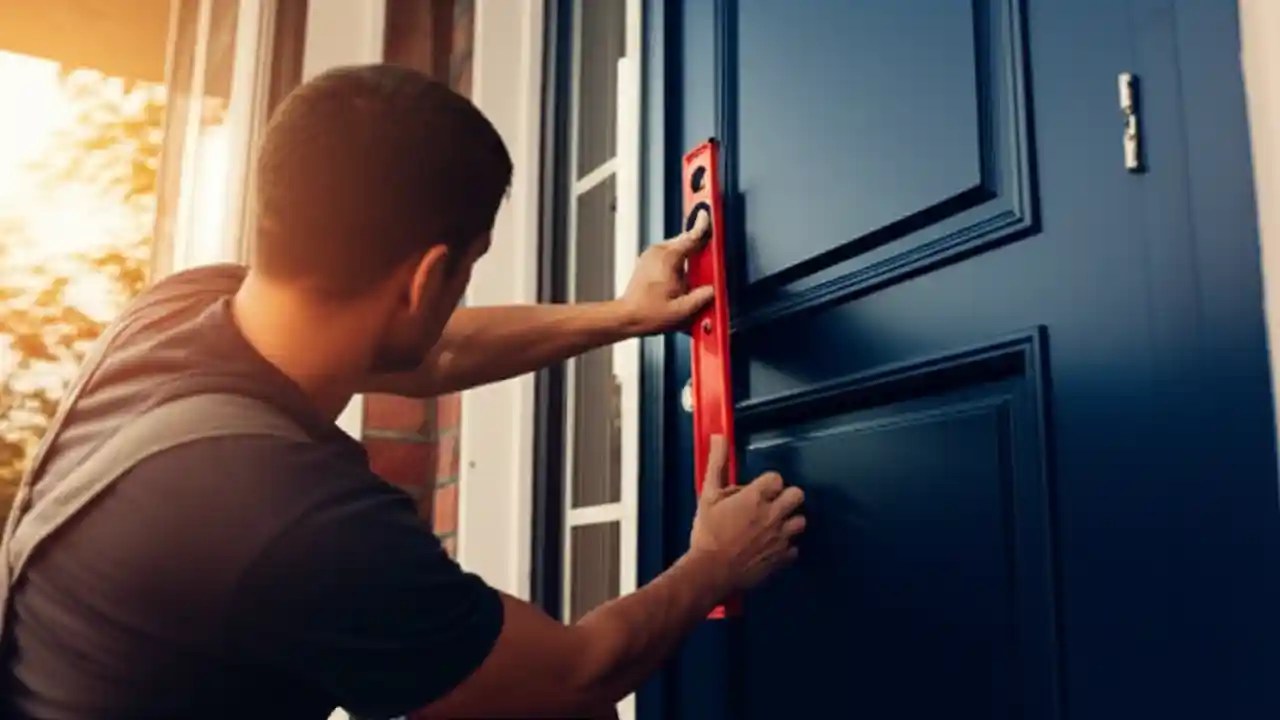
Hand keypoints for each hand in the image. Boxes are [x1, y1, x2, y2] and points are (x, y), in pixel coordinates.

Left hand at [616, 211, 713, 334]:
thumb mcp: (681, 310)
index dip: (703, 227)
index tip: (708, 215)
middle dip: (698, 243)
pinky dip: (678, 257)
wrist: (628, 316)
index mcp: (668, 259)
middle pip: (684, 239)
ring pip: (677, 245)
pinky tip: (684, 271)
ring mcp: (651, 255)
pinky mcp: (648, 261)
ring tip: (698, 264)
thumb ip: (701, 298)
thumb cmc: (648, 313)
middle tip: (710, 248)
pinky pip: (668, 252)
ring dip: (688, 252)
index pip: (691, 237)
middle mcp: (658, 252)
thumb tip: (712, 290)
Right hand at [689, 436, 805, 592]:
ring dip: (788, 522)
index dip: (767, 483)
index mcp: (757, 497)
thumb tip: (719, 436)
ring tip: (771, 527)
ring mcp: (781, 538)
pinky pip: (794, 548)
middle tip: (770, 506)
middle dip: (785, 498)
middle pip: (798, 495)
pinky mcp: (783, 558)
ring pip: (800, 522)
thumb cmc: (707, 533)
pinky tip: (769, 548)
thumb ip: (717, 465)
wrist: (710, 572)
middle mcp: (774, 515)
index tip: (756, 491)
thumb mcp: (707, 496)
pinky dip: (784, 547)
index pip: (777, 478)